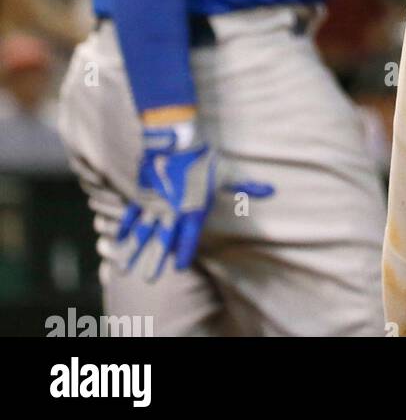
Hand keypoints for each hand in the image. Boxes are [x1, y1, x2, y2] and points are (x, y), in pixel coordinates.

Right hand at [118, 122, 274, 280]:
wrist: (177, 140)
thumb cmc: (204, 159)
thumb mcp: (226, 175)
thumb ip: (247, 187)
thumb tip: (272, 190)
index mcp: (192, 210)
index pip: (189, 238)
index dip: (185, 252)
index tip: (180, 268)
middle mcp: (172, 212)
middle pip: (162, 240)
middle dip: (155, 260)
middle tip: (148, 279)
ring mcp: (155, 203)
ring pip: (143, 232)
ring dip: (134, 250)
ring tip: (124, 268)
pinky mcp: (142, 193)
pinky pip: (131, 214)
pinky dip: (125, 227)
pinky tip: (119, 240)